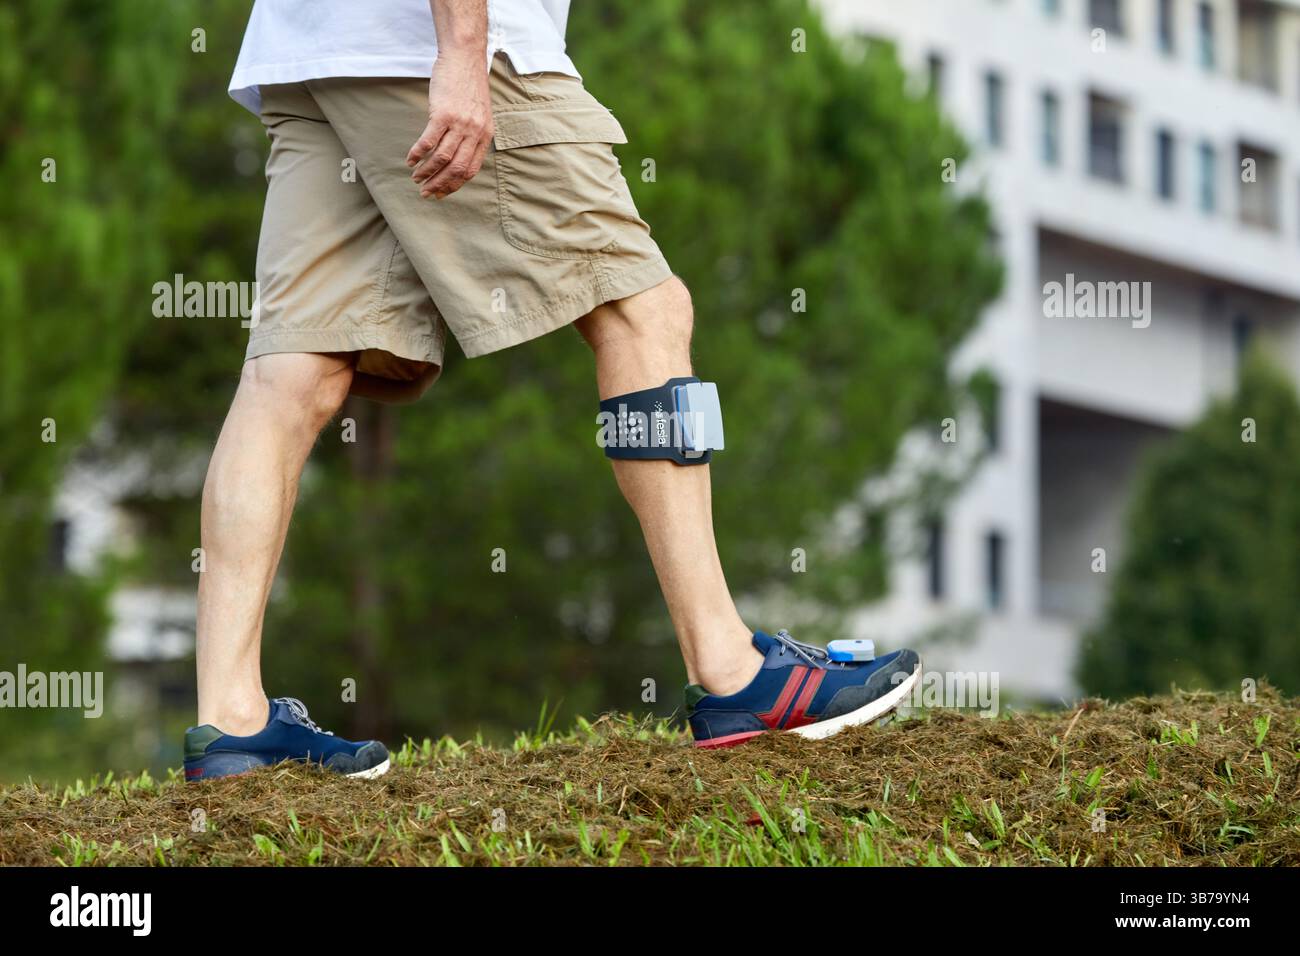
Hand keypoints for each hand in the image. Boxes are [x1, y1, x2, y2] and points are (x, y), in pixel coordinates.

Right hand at [406, 51, 492, 199]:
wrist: (464, 59)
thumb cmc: (468, 86)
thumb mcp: (479, 115)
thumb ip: (473, 136)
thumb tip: (458, 158)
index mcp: (484, 136)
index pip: (470, 170)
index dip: (454, 186)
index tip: (440, 194)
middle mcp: (474, 133)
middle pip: (455, 169)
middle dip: (439, 185)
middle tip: (425, 192)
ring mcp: (459, 124)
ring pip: (441, 158)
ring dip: (426, 172)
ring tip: (416, 178)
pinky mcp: (443, 114)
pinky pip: (428, 141)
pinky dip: (418, 154)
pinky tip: (410, 160)